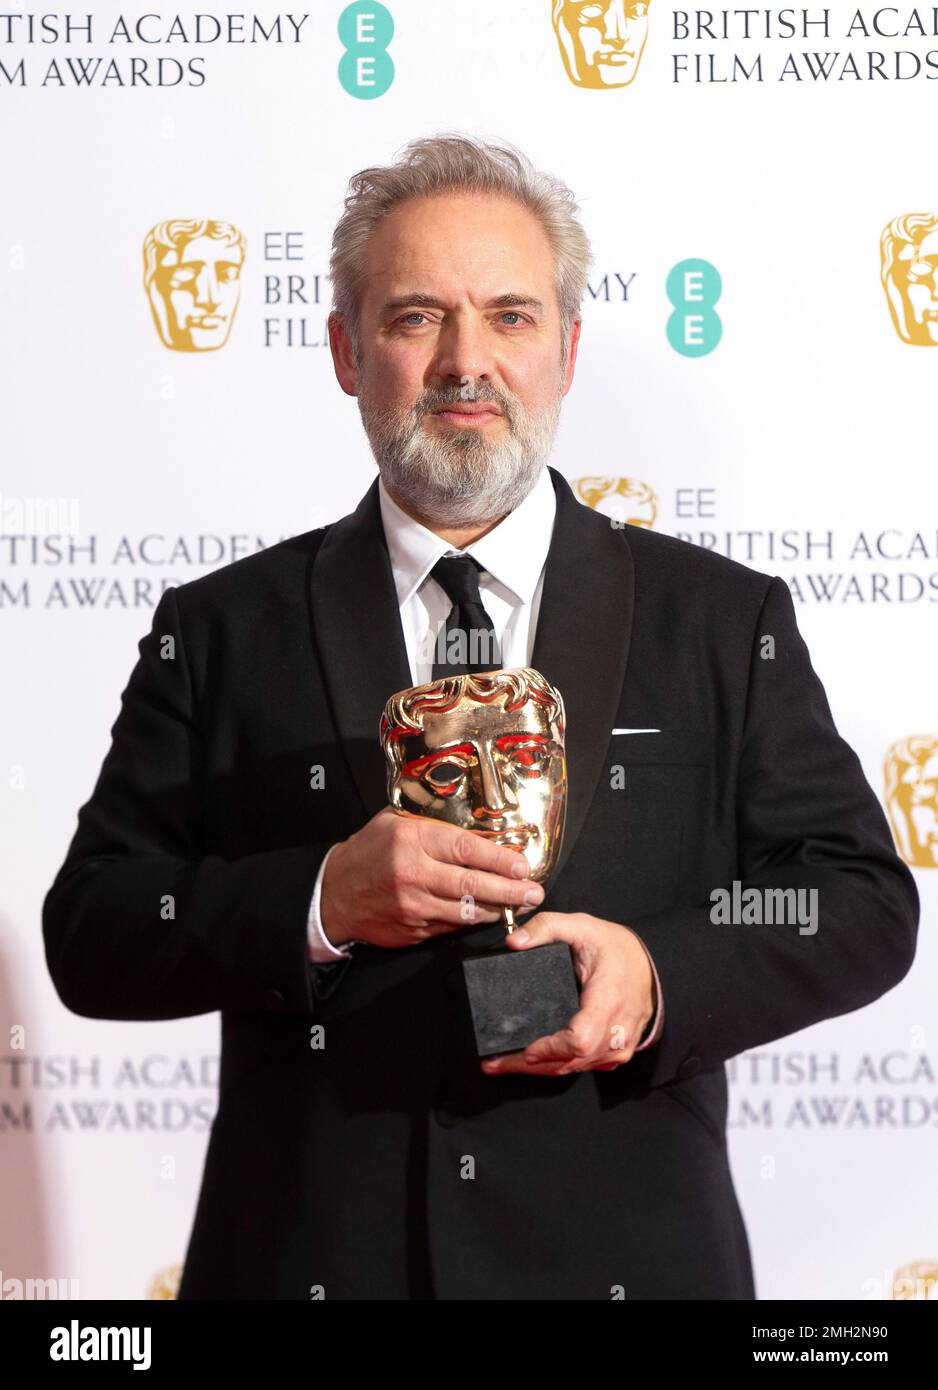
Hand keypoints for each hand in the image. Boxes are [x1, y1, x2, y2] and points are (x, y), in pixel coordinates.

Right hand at [320, 807, 544, 949]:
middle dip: (511, 890)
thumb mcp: (395, 823)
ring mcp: (414, 906)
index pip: (467, 850)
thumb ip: (433, 825)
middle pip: (474, 885)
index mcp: (412, 841)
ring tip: (520, 904)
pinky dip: (472, 920)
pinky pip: (451, 926)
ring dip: (498, 908)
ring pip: (467, 911)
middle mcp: (414, 874)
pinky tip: (488, 914)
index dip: (501, 859)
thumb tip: (477, 828)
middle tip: (534, 891)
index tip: (523, 865)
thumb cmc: (367, 852)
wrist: (334, 893)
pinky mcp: (413, 930)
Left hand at [480, 912, 656, 1076]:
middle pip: (571, 1062)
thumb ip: (546, 927)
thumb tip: (513, 942)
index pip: (581, 1040)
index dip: (552, 1049)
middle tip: (492, 1063)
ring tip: (499, 1064)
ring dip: (537, 1070)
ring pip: (574, 1069)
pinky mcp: (614, 1053)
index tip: (525, 1048)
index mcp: (609, 1000)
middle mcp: (617, 1031)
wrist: (649, 964)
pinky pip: (582, 1067)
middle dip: (529, 1066)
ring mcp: (618, 1046)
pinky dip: (554, 1067)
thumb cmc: (616, 947)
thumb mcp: (581, 925)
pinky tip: (528, 1064)